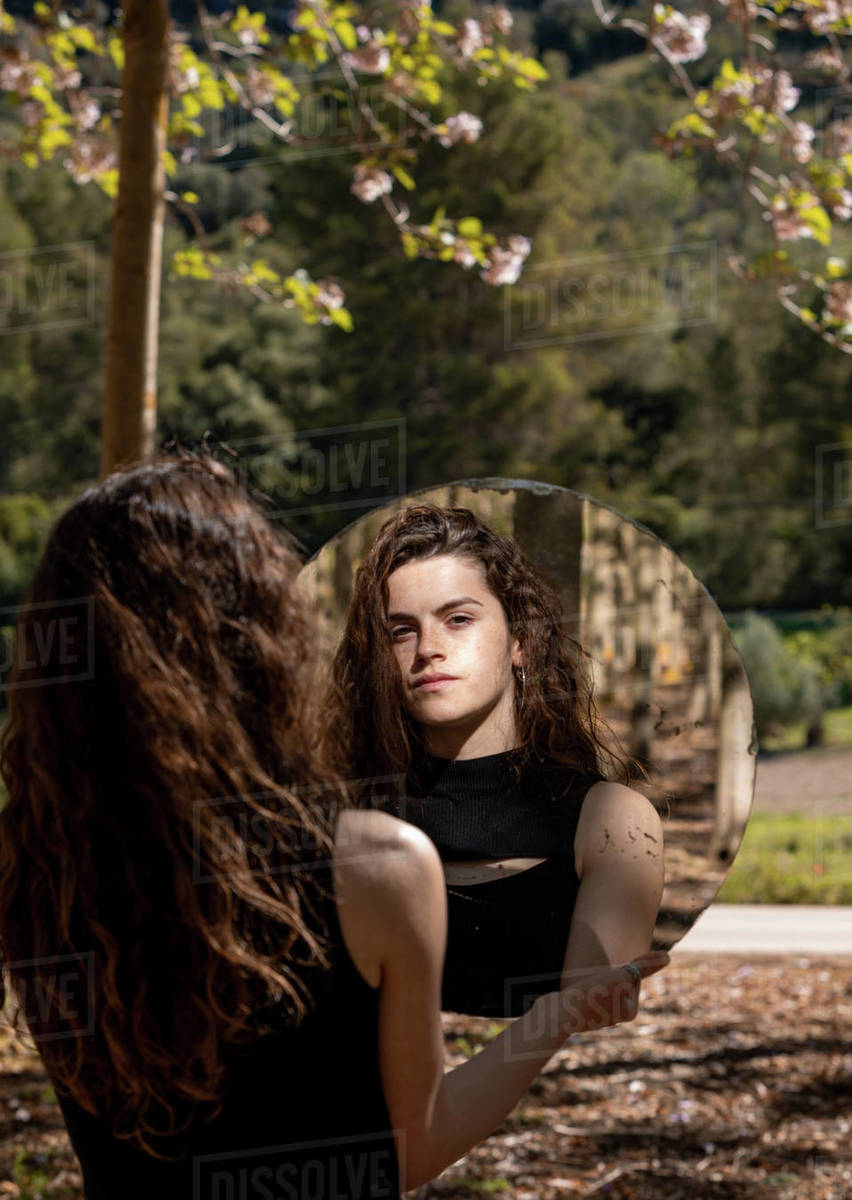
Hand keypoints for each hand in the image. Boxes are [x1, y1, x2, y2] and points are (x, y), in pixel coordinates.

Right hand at [540, 950, 669, 1037]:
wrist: (557, 1016)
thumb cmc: (591, 997)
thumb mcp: (620, 977)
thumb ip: (643, 967)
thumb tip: (668, 957)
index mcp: (629, 1011)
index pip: (631, 975)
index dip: (617, 971)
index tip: (605, 985)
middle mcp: (616, 1015)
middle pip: (617, 979)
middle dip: (606, 975)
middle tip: (592, 987)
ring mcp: (597, 1014)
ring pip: (600, 983)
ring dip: (592, 979)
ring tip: (582, 989)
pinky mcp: (581, 1010)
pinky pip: (585, 991)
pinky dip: (582, 986)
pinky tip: (575, 993)